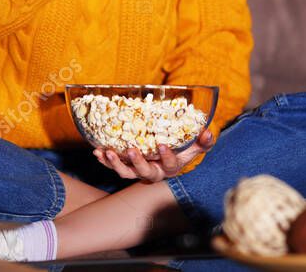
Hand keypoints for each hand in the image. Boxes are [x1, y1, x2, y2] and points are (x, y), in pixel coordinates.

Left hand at [94, 129, 215, 182]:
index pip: (170, 164)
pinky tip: (97, 152)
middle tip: (131, 149)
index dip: (166, 156)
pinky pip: (115, 167)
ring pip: (126, 173)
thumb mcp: (193, 147)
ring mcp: (139, 171)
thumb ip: (203, 141)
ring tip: (107, 152)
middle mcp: (154, 172)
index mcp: (171, 167)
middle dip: (137, 162)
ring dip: (116, 164)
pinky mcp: (127, 168)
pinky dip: (105, 161)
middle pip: (145, 172)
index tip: (162, 145)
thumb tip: (208, 131)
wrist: (166, 160)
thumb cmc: (181, 152)